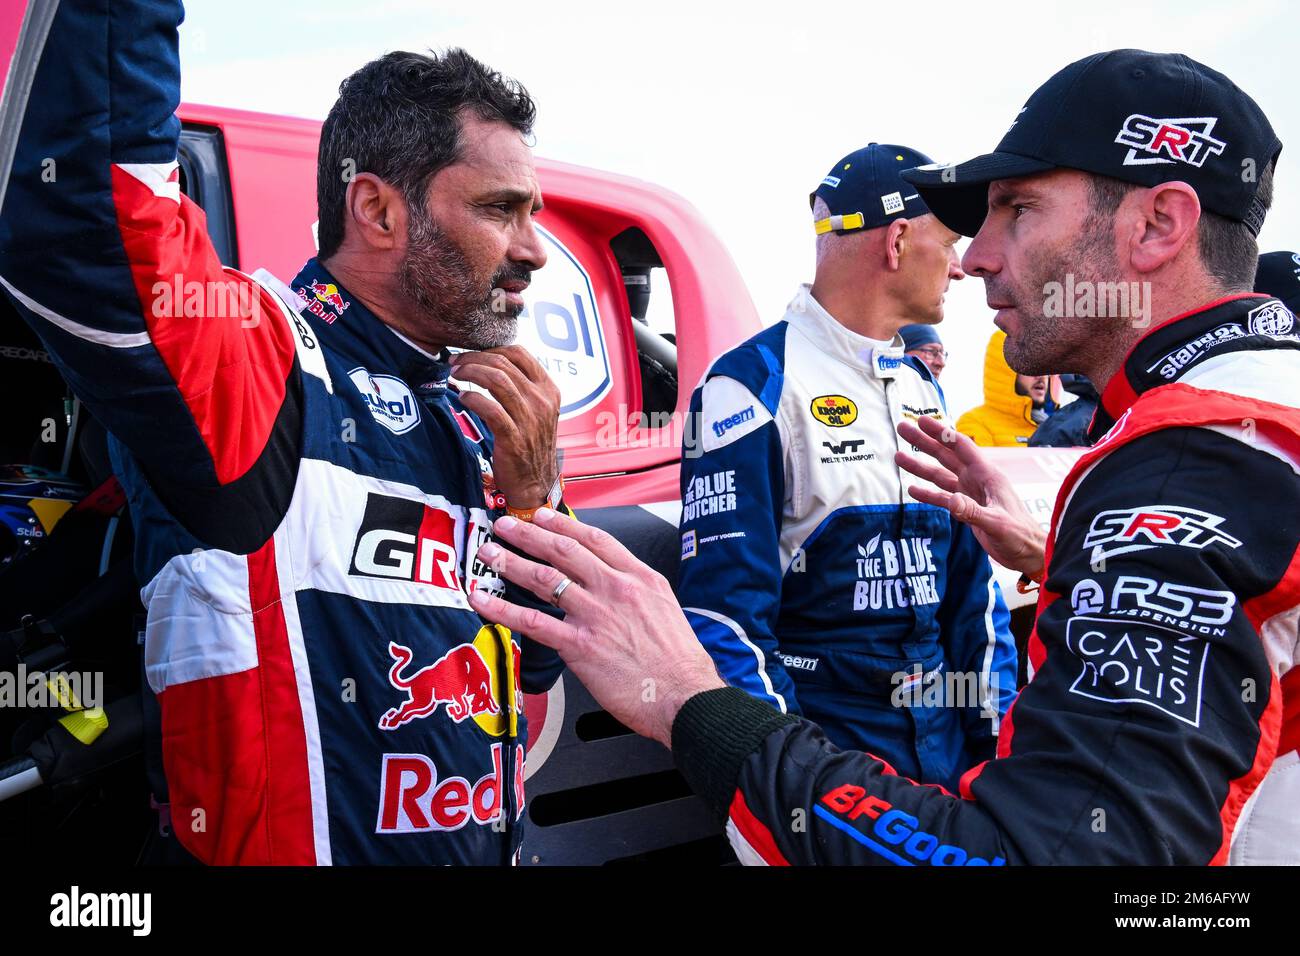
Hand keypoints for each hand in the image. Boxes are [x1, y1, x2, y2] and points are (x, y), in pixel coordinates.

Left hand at [450, 346, 559, 505]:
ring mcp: (530, 419)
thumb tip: (491, 363)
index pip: (519, 353)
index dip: (491, 348)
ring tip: (456, 374)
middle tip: (456, 361)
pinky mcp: (514, 437)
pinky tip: (462, 397)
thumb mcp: (536, 410)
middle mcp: (542, 401)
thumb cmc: (530, 444)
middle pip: (504, 363)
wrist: (536, 482)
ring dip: (471, 372)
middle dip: (474, 357)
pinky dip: (472, 398)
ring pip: (497, 380)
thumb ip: (522, 387)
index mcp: (548, 389)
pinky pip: (490, 408)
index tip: (472, 352)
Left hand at [467, 509, 724, 747]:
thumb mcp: (666, 608)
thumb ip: (638, 591)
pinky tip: (484, 601)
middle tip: (505, 524)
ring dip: (511, 562)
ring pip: (544, 579)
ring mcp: (596, 615)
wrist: (684, 695)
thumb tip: (615, 585)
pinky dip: (503, 609)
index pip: (595, 539)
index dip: (563, 524)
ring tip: (489, 553)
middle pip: (563, 550)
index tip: (542, 515)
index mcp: (640, 578)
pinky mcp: (580, 645)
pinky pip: (533, 621)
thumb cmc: (678, 661)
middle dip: (529, 534)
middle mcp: (616, 589)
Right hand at [895, 416, 1046, 577]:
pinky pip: (942, 497)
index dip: (940, 432)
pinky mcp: (966, 509)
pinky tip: (912, 489)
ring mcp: (970, 493)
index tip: (921, 420)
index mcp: (987, 475)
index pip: (960, 447)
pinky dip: (927, 493)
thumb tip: (951, 501)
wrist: (1027, 552)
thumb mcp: (998, 524)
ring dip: (920, 467)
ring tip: (898, 457)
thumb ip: (974, 512)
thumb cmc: (1019, 535)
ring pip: (941, 475)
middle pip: (946, 456)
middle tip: (902, 428)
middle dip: (924, 442)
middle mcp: (976, 480)